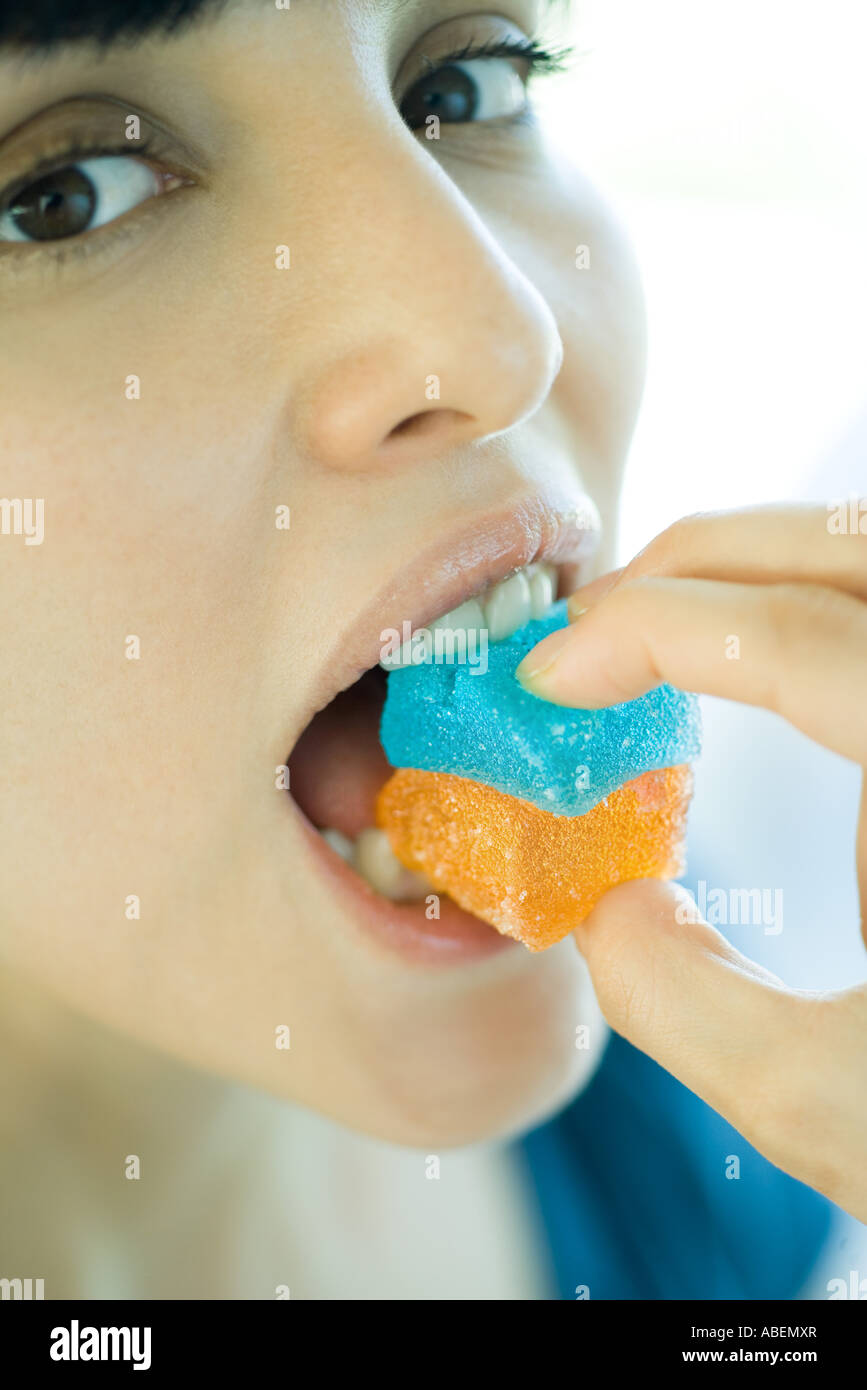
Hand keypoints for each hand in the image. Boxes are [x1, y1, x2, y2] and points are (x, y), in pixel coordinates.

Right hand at [517, 503, 866, 1221]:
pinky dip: (804, 604)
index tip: (546, 673)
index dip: (648, 629)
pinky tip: (750, 661)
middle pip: (843, 552)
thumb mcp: (831, 1107)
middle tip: (580, 630)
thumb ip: (683, 1001)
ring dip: (752, 567)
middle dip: (691, 565)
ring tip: (650, 627)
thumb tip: (606, 907)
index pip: (797, 637)